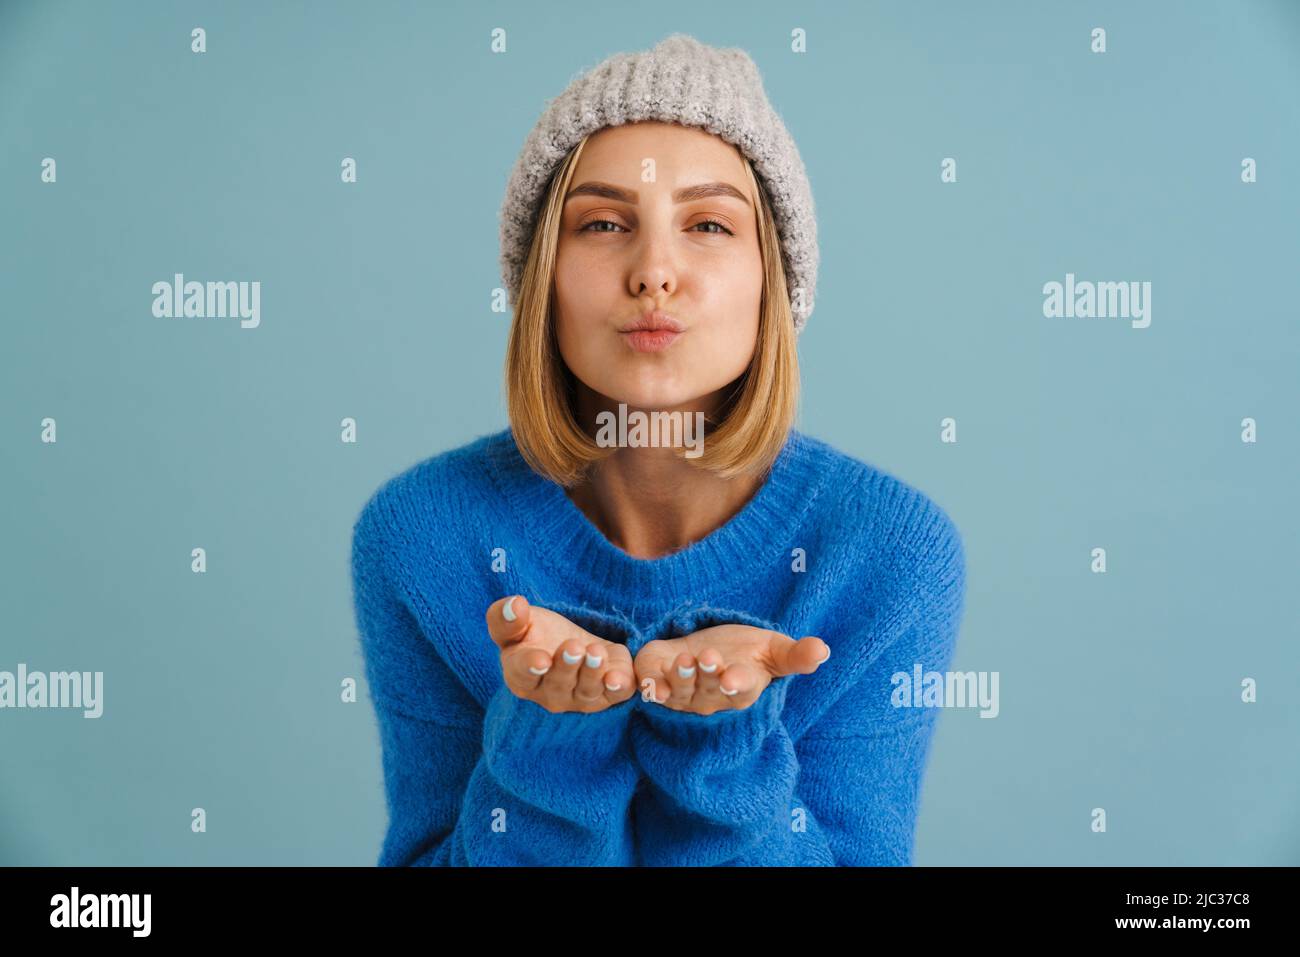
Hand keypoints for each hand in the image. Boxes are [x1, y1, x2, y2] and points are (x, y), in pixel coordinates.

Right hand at [486, 595, 636, 713]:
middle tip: (574, 647)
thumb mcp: (518, 622)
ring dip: (592, 673)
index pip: (522, 674)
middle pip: (558, 683)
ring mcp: (579, 698)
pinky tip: (619, 680)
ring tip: (596, 653)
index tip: (541, 659)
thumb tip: (514, 605)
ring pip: (587, 690)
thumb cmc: (537, 634)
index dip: (530, 667)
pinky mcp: (608, 694)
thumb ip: (506, 617)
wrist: (572, 642)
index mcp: (521, 675)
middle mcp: (549, 693)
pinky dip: (618, 688)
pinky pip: (615, 695)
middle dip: (567, 666)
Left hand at [633, 624, 829, 714]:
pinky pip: (652, 689)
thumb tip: (824, 650)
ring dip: (679, 678)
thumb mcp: (773, 651)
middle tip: (708, 658)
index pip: (739, 690)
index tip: (733, 679)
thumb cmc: (745, 653)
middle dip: (707, 676)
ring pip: (679, 692)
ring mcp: (682, 695)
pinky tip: (647, 681)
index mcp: (739, 689)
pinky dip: (648, 687)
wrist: (708, 650)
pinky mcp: (657, 683)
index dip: (736, 684)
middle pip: (708, 691)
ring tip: (684, 660)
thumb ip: (796, 655)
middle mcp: (710, 698)